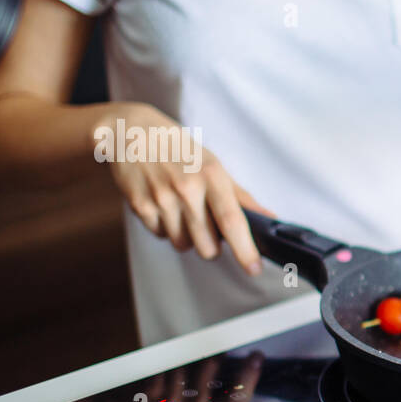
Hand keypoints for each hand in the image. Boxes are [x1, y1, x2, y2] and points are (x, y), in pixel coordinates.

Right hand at [102, 103, 269, 273]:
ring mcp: (161, 198)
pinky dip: (165, 228)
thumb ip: (241, 196)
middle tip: (207, 225)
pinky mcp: (140, 206)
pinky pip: (160, 236)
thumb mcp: (214, 165)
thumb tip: (268, 218)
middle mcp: (187, 188)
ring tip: (182, 210)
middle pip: (207, 246)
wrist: (132, 131)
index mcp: (211, 176)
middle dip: (211, 245)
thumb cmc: (180, 150)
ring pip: (183, 245)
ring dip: (187, 237)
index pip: (232, 221)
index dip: (245, 250)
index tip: (254, 269)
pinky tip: (163, 206)